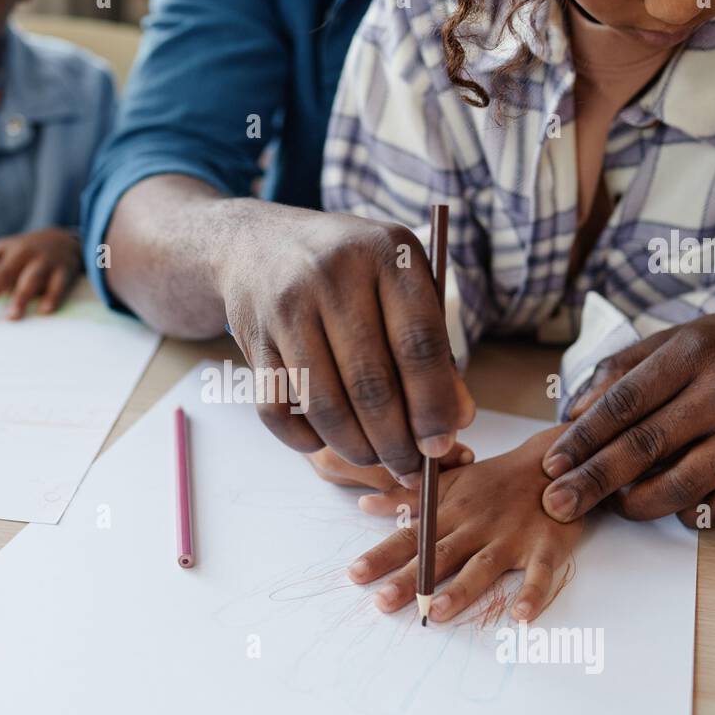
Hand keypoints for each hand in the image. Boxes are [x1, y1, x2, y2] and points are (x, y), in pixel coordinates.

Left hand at [0, 228, 81, 320]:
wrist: (64, 242)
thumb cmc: (22, 255)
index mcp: (3, 249)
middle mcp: (22, 252)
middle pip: (3, 273)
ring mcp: (44, 261)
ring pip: (31, 278)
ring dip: (21, 297)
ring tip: (11, 317)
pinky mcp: (64, 270)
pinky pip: (59, 284)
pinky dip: (53, 297)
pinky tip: (45, 312)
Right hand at [220, 208, 475, 486]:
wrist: (259, 245)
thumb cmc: (350, 273)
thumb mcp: (401, 288)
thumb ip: (435, 350)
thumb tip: (461, 419)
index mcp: (388, 256)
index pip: (418, 344)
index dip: (433, 405)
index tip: (440, 445)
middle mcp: (335, 275)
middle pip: (371, 382)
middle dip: (395, 441)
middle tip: (409, 469)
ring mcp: (288, 306)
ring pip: (324, 402)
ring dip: (354, 447)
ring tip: (375, 460)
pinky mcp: (253, 337)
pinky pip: (277, 408)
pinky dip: (304, 438)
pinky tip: (325, 443)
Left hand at [346, 426, 581, 623]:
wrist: (555, 463)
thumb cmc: (495, 481)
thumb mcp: (449, 482)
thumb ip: (407, 497)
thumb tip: (363, 503)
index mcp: (451, 512)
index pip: (411, 536)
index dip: (382, 555)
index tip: (355, 575)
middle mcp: (476, 526)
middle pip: (439, 555)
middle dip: (411, 579)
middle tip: (383, 602)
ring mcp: (511, 537)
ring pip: (482, 565)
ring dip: (461, 589)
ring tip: (437, 612)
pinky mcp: (545, 546)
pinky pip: (539, 573)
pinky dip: (533, 593)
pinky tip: (520, 616)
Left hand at [541, 308, 714, 527]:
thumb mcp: (686, 335)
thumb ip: (626, 367)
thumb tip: (573, 410)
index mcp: (694, 352)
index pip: (623, 402)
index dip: (582, 439)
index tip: (551, 464)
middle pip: (643, 447)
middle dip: (592, 481)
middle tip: (557, 504)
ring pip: (681, 485)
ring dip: (636, 505)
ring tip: (614, 507)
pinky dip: (689, 515)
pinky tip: (671, 509)